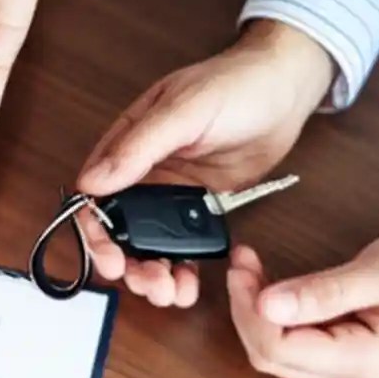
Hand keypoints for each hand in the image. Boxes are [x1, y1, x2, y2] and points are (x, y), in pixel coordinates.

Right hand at [75, 20, 334, 307]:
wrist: (287, 89)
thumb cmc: (234, 85)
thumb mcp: (182, 111)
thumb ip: (137, 147)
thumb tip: (92, 182)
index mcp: (127, 145)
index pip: (94, 196)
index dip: (95, 232)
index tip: (109, 259)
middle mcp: (143, 174)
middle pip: (119, 230)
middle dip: (126, 263)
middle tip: (146, 283)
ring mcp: (172, 194)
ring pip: (149, 245)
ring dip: (152, 273)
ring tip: (169, 292)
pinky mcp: (201, 209)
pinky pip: (184, 246)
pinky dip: (182, 269)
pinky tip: (189, 285)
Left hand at [226, 222, 378, 377]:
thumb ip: (326, 291)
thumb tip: (268, 303)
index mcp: (362, 360)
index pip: (278, 349)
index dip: (250, 310)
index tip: (244, 268)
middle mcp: (349, 375)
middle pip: (269, 355)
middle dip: (246, 309)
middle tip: (243, 261)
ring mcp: (344, 368)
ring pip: (274, 350)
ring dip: (254, 310)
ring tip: (251, 266)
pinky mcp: (340, 352)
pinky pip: (290, 340)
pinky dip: (271, 312)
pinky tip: (269, 283)